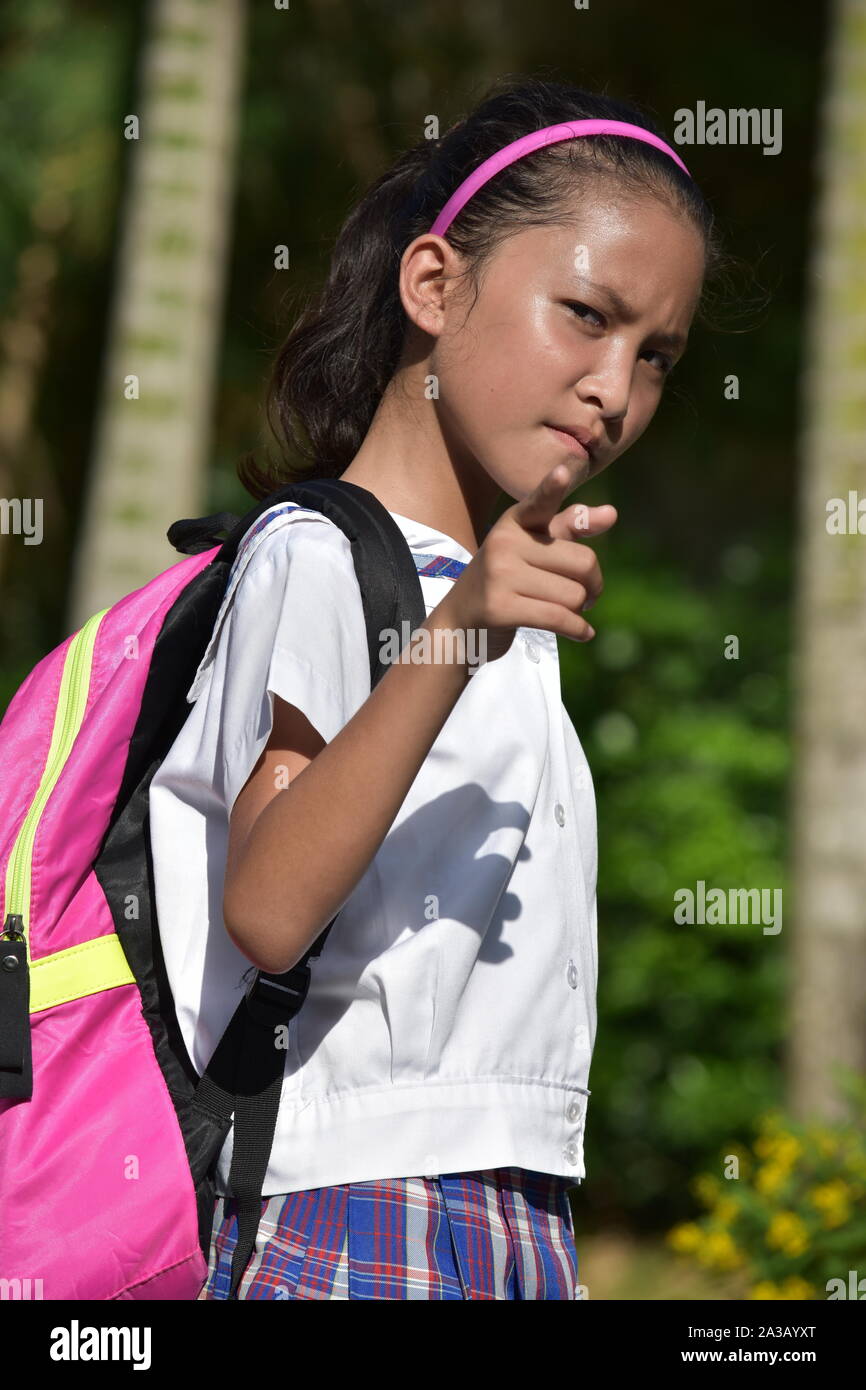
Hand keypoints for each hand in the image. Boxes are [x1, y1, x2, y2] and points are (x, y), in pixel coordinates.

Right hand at [441, 461, 617, 662]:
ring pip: (574, 595)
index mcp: (514, 523)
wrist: (458, 625)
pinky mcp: (500, 608)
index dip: (552, 487)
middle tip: (585, 595)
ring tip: (567, 613)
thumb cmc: (504, 582)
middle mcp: (504, 542)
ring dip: (580, 611)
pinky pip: (559, 618)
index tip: (562, 472)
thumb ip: (570, 528)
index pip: (540, 503)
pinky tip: (582, 633)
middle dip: (592, 586)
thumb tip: (612, 513)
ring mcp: (499, 575)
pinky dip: (578, 630)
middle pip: (583, 562)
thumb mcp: (531, 549)